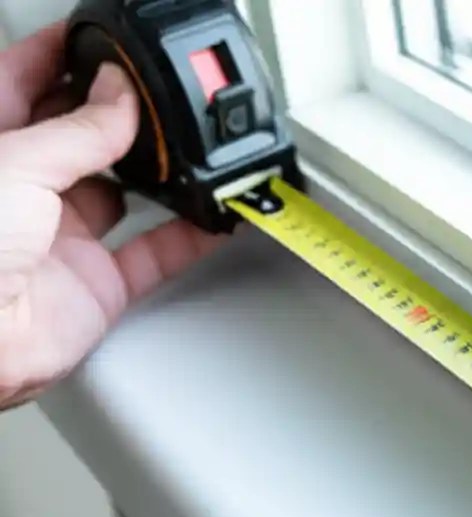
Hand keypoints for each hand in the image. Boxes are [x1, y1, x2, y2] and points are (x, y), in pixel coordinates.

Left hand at [0, 22, 220, 409]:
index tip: (102, 40)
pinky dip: (191, 237)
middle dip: (122, 115)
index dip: (61, 55)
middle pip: (81, 137)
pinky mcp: (97, 285)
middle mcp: (22, 192)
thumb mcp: (16, 163)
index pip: (22, 82)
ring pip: (124, 192)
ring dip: (160, 174)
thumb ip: (80, 129)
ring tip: (193, 150)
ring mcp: (60, 239)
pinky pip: (155, 254)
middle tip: (161, 96)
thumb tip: (122, 94)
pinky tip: (214, 216)